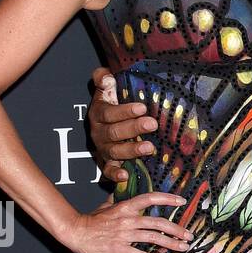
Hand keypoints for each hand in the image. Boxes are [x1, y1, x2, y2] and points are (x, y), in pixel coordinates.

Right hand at [57, 192, 190, 252]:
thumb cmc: (91, 219)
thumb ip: (120, 200)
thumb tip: (126, 191)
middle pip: (158, 222)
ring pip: (153, 238)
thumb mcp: (107, 205)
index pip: (150, 198)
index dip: (167, 198)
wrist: (75, 232)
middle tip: (189, 235)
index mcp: (126, 207)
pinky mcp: (119, 249)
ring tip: (183, 247)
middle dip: (176, 229)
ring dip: (171, 243)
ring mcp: (124, 234)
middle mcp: (128, 219)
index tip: (182, 201)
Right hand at [89, 67, 157, 184]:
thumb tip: (106, 77)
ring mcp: (103, 148)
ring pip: (114, 151)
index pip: (109, 112)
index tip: (142, 107)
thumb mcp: (108, 88)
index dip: (124, 111)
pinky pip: (108, 170)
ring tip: (149, 148)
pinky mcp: (108, 162)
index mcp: (99, 113)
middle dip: (134, 128)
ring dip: (131, 150)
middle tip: (152, 124)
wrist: (107, 122)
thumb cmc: (114, 102)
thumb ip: (103, 78)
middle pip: (114, 132)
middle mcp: (99, 132)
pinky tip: (125, 176)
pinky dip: (115, 174)